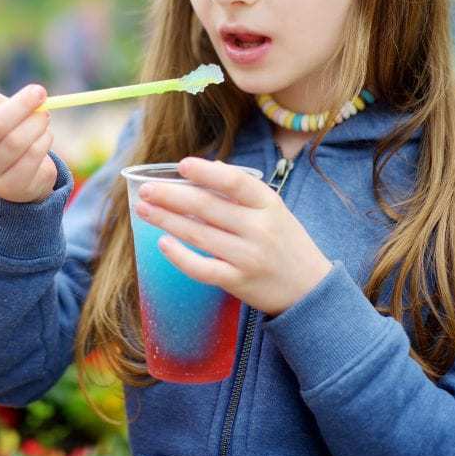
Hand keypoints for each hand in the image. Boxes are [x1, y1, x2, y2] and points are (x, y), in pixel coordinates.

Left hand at [133, 157, 333, 314]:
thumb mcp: (274, 210)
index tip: (182, 165)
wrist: (311, 290)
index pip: (234, 181)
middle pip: (207, 207)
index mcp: (269, 204)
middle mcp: (259, 228)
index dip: (206, 172)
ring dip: (166, 220)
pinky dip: (179, 256)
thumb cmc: (287, 243)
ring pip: (198, 234)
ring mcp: (248, 256)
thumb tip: (210, 165)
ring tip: (144, 209)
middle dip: (171, 196)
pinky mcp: (238, 281)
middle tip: (146, 189)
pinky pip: (202, 268)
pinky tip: (162, 243)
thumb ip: (243, 190)